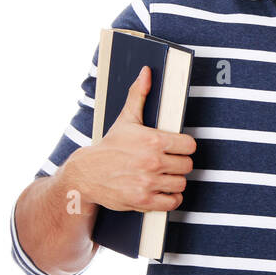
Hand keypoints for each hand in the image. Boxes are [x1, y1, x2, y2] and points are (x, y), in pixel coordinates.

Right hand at [68, 65, 197, 212]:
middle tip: (169, 163)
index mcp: (153, 140)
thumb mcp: (125, 120)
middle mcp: (152, 162)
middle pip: (187, 165)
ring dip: (175, 181)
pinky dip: (171, 198)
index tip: (177, 148)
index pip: (190, 145)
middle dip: (179, 164)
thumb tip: (146, 72)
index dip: (184, 147)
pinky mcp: (143, 200)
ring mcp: (148, 182)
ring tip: (163, 176)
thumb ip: (139, 95)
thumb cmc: (109, 147)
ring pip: (181, 184)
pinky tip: (162, 190)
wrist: (85, 175)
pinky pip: (173, 201)